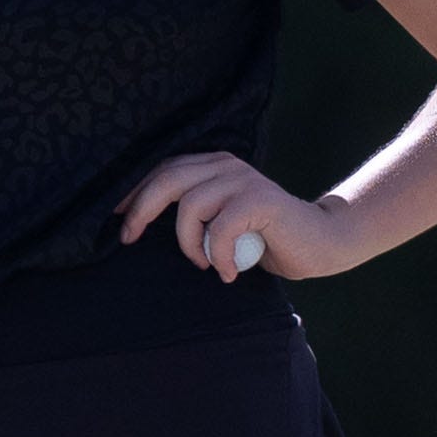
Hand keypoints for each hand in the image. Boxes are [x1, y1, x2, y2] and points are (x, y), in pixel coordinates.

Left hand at [118, 151, 360, 280]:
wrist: (321, 242)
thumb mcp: (222, 220)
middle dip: (140, 211)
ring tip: (205, 263)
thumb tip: (140, 223)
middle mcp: (226, 166)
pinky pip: (220, 229)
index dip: (134, 193)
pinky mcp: (260, 200)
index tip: (115, 218)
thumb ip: (195, 212)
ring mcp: (243, 180)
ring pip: (190, 207)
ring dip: (190, 244)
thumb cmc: (267, 238)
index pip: (162, 170)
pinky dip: (218, 256)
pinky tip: (229, 271)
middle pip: (167, 180)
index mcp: (214, 166)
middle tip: (129, 239)